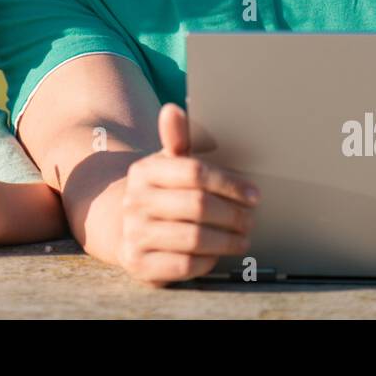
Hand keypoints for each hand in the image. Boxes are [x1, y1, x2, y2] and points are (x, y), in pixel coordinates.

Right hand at [118, 103, 258, 285]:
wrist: (122, 228)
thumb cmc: (160, 193)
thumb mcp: (167, 164)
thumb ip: (176, 140)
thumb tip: (172, 110)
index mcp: (144, 171)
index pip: (195, 172)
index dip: (229, 183)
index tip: (253, 194)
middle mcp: (135, 202)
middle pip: (199, 206)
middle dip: (234, 214)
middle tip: (251, 219)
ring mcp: (134, 234)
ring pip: (195, 238)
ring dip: (227, 240)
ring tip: (243, 238)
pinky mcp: (138, 265)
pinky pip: (184, 265)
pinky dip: (208, 261)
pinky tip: (217, 254)